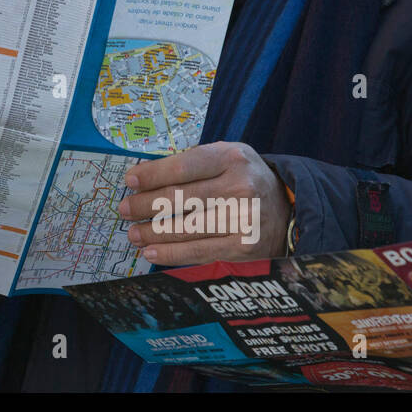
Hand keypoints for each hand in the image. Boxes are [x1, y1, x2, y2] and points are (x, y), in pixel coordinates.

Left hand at [116, 141, 290, 264]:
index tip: (129, 181)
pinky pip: (199, 251)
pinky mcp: (243, 246)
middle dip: (144, 205)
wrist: (287, 209)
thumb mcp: (226, 157)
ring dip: (152, 233)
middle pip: (180, 198)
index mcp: (232, 157)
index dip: (152, 175)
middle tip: (124, 210)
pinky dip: (171, 253)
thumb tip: (145, 177)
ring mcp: (243, 218)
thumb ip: (192, 162)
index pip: (183, 167)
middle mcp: (240, 186)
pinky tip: (152, 252)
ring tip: (134, 233)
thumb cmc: (244, 179)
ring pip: (185, 228)